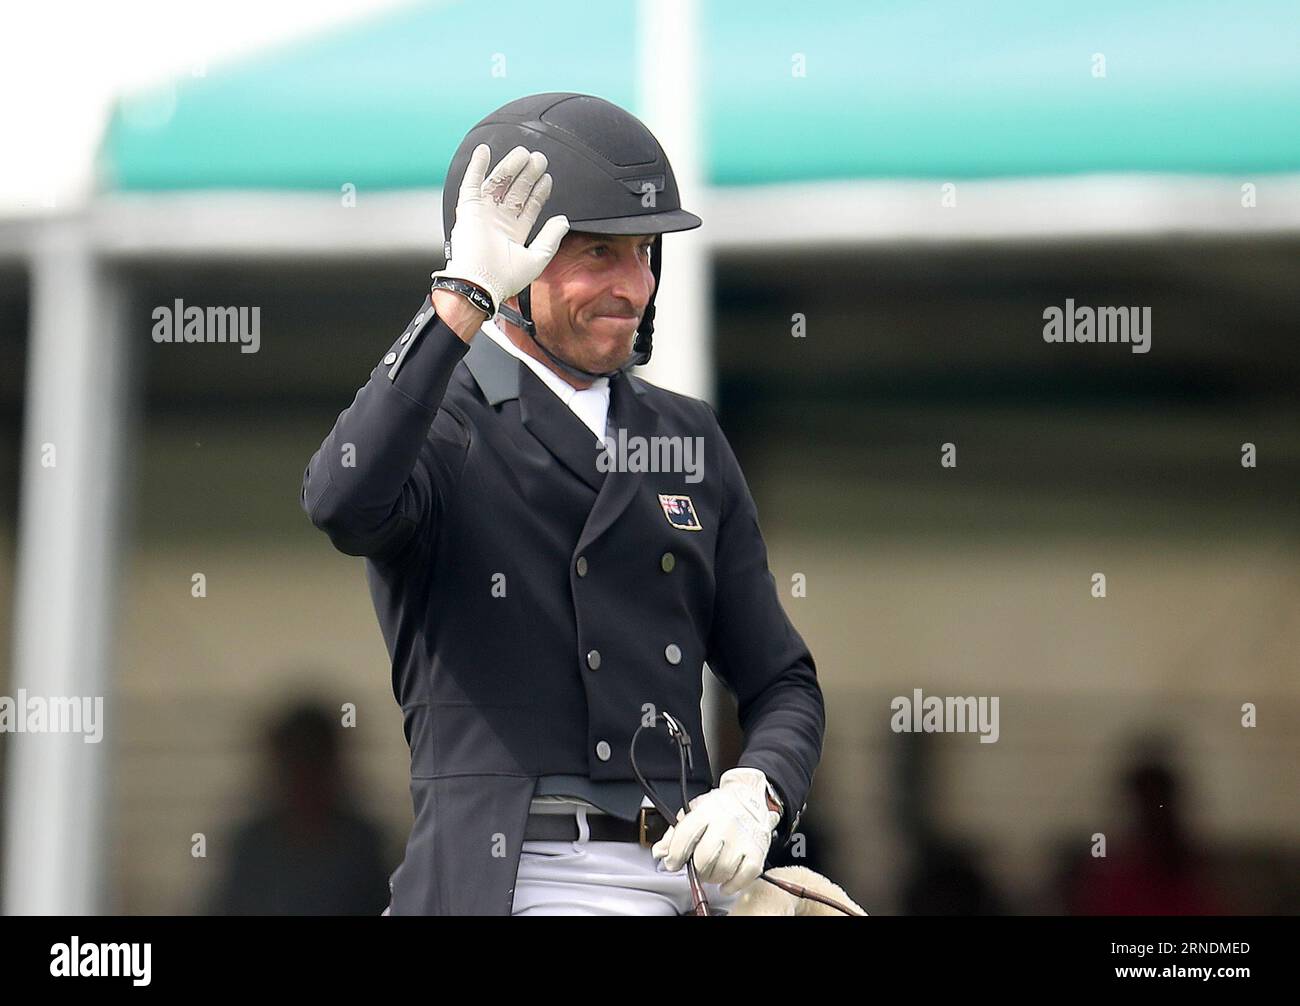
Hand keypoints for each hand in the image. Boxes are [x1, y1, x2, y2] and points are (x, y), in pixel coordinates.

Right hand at [432, 143, 569, 313]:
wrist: (480, 284)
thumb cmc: (505, 279)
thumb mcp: (537, 258)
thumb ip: (551, 238)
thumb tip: (564, 221)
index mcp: (514, 234)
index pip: (529, 207)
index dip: (539, 192)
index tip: (547, 178)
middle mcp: (498, 222)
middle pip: (515, 191)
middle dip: (528, 174)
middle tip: (539, 159)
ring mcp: (483, 214)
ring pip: (498, 184)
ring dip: (509, 167)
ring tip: (523, 153)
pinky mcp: (468, 210)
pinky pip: (471, 183)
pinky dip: (476, 167)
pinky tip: (484, 152)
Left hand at [651, 768, 780, 895]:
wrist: (750, 797)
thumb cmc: (720, 807)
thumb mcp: (694, 812)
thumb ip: (674, 833)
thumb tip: (660, 852)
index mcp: (707, 811)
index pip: (685, 837)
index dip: (674, 855)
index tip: (672, 863)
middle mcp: (726, 823)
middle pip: (703, 859)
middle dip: (696, 868)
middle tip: (696, 867)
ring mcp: (743, 838)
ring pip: (722, 871)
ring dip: (713, 877)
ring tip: (711, 870)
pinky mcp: (757, 852)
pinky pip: (742, 877)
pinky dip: (731, 885)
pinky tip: (725, 881)